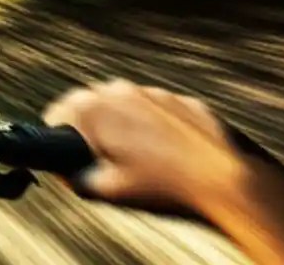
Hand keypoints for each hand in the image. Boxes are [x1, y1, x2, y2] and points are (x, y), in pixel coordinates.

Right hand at [43, 79, 242, 212]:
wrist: (226, 182)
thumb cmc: (164, 188)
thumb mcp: (106, 192)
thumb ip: (72, 177)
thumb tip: (62, 169)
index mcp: (94, 110)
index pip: (56, 113)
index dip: (59, 137)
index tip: (68, 154)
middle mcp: (120, 91)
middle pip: (89, 105)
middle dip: (91, 129)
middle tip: (105, 161)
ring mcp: (154, 93)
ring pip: (124, 106)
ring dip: (123, 127)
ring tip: (141, 162)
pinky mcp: (182, 101)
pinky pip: (157, 110)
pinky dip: (155, 127)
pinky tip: (168, 156)